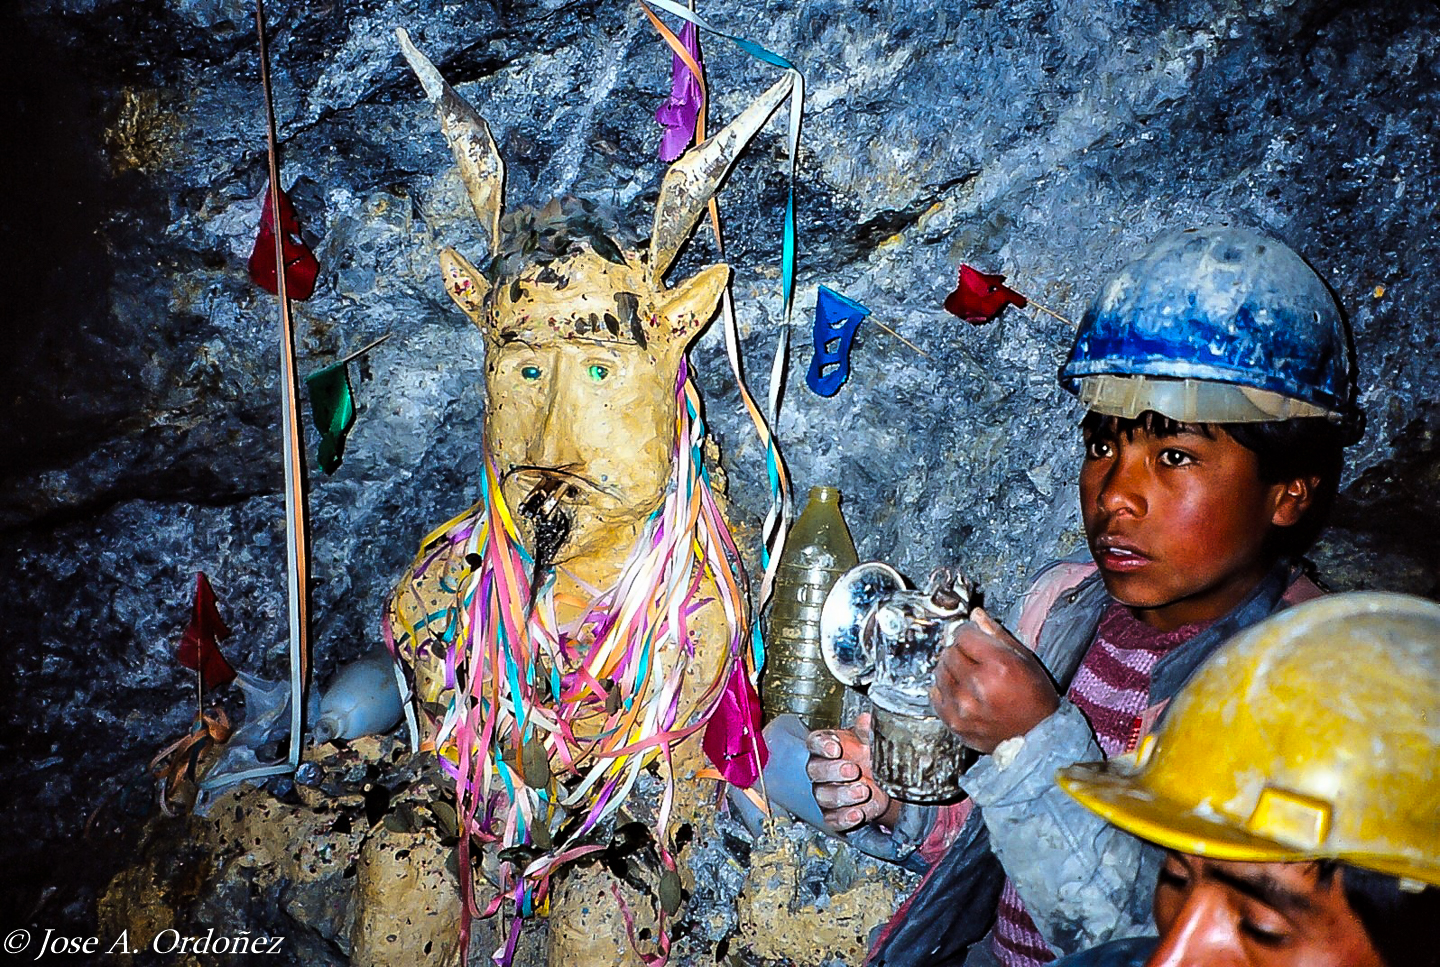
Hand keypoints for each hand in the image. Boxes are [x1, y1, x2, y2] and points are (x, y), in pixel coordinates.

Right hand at [805, 712, 899, 830]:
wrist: (883, 784)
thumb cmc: (869, 758)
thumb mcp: (871, 742)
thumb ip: (867, 732)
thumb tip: (867, 719)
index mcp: (827, 747)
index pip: (815, 742)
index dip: (822, 745)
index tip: (835, 748)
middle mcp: (821, 770)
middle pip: (815, 770)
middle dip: (833, 770)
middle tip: (853, 770)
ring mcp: (825, 793)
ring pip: (823, 795)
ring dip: (842, 794)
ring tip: (863, 791)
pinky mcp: (833, 814)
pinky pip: (832, 818)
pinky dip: (844, 817)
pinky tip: (858, 813)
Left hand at [929, 607, 1059, 753]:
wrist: (1037, 738)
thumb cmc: (1036, 700)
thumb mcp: (1026, 660)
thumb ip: (997, 635)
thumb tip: (975, 615)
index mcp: (998, 666)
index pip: (963, 634)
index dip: (969, 633)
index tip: (974, 638)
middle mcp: (977, 686)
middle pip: (949, 651)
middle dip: (960, 651)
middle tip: (974, 660)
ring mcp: (963, 706)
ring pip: (939, 671)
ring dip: (951, 670)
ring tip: (969, 677)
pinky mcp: (955, 722)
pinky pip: (935, 695)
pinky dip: (944, 690)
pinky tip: (960, 691)